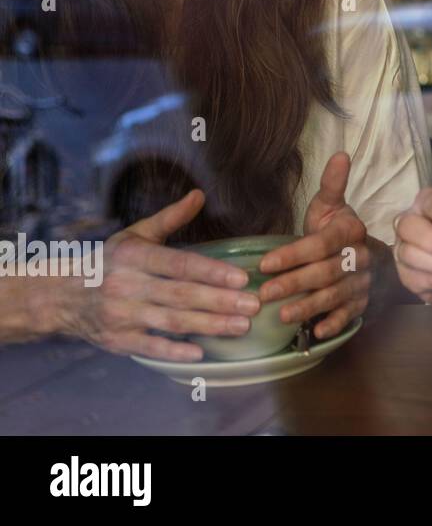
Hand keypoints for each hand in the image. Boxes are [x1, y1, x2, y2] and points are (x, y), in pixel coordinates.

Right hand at [62, 190, 257, 361]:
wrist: (60, 295)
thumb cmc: (109, 262)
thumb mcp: (135, 235)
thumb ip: (170, 218)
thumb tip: (200, 195)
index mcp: (135, 256)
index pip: (180, 264)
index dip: (212, 272)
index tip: (242, 278)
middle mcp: (127, 285)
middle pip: (181, 295)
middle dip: (220, 302)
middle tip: (253, 305)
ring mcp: (121, 315)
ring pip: (171, 322)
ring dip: (209, 326)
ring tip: (241, 327)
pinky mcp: (117, 340)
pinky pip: (149, 347)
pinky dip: (174, 351)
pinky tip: (200, 353)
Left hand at [258, 152, 370, 340]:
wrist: (371, 257)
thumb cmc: (338, 232)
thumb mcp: (333, 207)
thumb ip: (333, 185)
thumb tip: (340, 153)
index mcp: (351, 232)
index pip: (321, 244)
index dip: (293, 255)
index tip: (265, 263)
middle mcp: (361, 258)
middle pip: (325, 272)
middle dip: (294, 283)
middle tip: (263, 294)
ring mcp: (363, 282)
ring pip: (335, 296)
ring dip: (309, 306)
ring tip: (282, 315)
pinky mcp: (362, 303)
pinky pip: (350, 315)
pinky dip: (335, 324)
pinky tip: (316, 332)